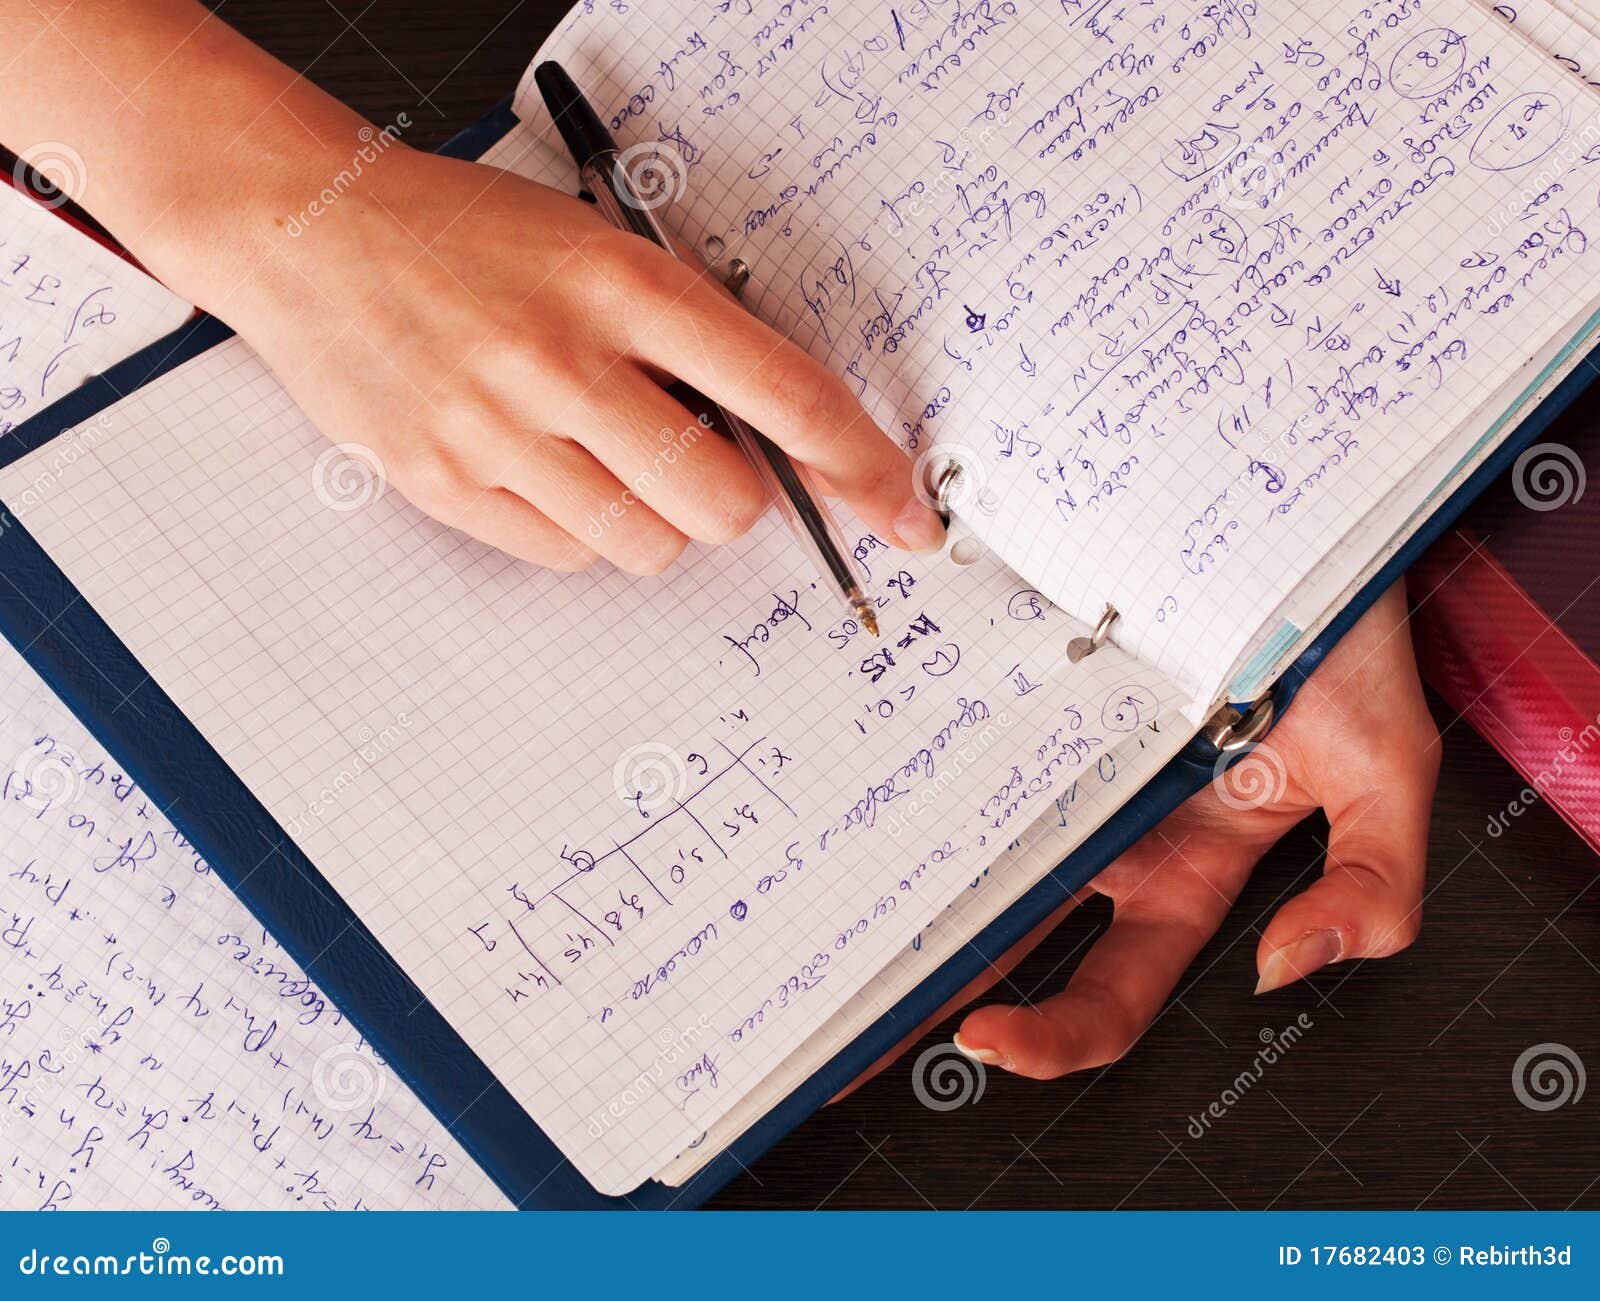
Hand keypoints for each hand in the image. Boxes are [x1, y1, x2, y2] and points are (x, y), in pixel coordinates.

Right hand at [200, 149, 947, 573]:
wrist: (310, 229)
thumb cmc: (468, 235)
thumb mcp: (600, 246)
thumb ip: (691, 338)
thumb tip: (782, 443)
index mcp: (626, 283)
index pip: (788, 397)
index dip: (864, 469)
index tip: (904, 513)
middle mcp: (567, 360)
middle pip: (725, 506)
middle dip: (734, 499)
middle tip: (694, 456)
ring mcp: (498, 430)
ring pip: (648, 547)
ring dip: (652, 518)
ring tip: (598, 452)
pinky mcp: (443, 482)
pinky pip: (565, 557)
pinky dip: (577, 530)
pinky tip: (538, 466)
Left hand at [843, 581, 1439, 1090]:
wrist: (1304, 530)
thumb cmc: (1345, 646)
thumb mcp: (1388, 774)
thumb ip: (1367, 884)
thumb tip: (1281, 967)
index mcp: (1184, 876)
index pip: (1107, 995)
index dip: (1049, 1037)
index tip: (984, 1039)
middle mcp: (1107, 833)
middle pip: (1002, 940)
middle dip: (919, 996)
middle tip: (834, 1037)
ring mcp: (1059, 764)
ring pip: (963, 855)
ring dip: (894, 899)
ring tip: (814, 933)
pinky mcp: (1026, 690)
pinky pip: (959, 745)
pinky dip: (912, 777)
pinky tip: (852, 793)